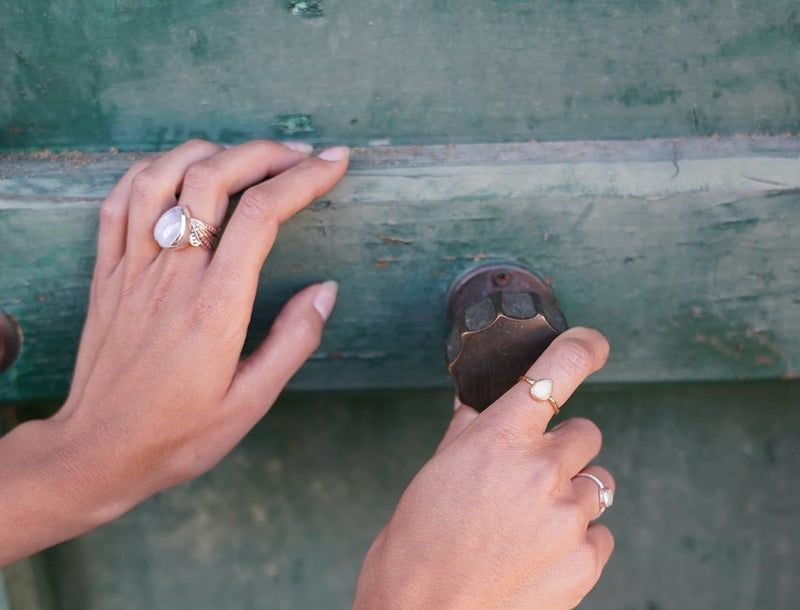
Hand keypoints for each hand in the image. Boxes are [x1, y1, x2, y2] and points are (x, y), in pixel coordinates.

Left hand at [0, 140, 348, 564]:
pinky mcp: (106, 275)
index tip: (333, 162)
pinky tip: (175, 171)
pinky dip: (148, 171)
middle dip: (263, 153)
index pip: (263, 215)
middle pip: (213, 179)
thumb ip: (294, 341)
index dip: (304, 178)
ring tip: (242, 156)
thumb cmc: (179, 434)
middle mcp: (173, 275)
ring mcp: (132, 270)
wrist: (100, 451)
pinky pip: (118, 203)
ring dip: (207, 152)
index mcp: (216, 306)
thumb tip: (326, 290)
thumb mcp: (252, 402)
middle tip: (299, 154)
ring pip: (161, 178)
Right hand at [353, 328, 614, 609]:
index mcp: (498, 439)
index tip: (592, 344)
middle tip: (531, 473)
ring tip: (534, 520)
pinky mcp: (585, 561)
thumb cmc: (414, 549)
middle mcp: (542, 470)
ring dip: (572, 491)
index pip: (556, 371)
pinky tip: (542, 553)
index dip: (582, 348)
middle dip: (562, 446)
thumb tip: (475, 408)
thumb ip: (465, 436)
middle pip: (586, 432)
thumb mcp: (432, 478)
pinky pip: (600, 531)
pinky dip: (578, 536)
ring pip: (597, 482)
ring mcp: (568, 517)